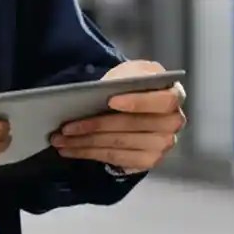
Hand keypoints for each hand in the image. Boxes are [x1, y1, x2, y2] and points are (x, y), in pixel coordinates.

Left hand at [49, 60, 185, 173]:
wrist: (132, 101)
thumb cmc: (129, 84)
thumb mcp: (129, 72)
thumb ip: (124, 78)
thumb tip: (104, 91)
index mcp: (173, 95)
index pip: (163, 101)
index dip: (138, 102)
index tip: (110, 100)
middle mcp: (173, 123)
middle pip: (132, 127)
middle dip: (95, 126)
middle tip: (65, 127)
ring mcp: (163, 145)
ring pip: (119, 144)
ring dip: (85, 143)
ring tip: (59, 140)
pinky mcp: (148, 161)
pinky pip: (115, 158)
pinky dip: (89, 154)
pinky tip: (70, 150)